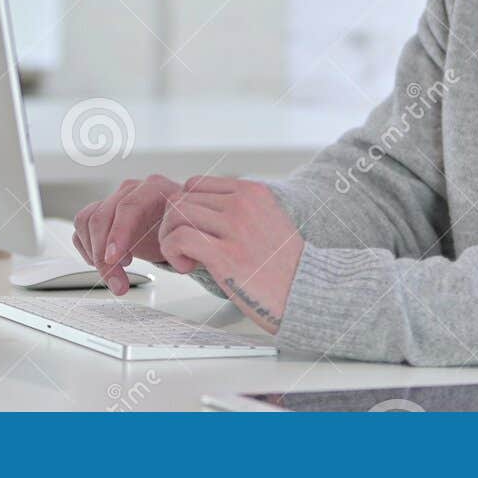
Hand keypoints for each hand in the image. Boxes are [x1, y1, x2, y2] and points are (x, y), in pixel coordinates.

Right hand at [72, 175, 182, 294]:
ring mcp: (114, 199)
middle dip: (104, 255)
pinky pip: (81, 227)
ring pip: (87, 221)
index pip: (128, 207)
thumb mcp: (188, 231)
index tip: (114, 260)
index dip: (118, 234)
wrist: (178, 223)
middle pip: (102, 217)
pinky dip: (87, 249)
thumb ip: (182, 239)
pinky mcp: (102, 212)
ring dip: (95, 254)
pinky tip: (105, 263)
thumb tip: (179, 259)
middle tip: (117, 282)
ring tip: (116, 275)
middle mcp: (131, 189)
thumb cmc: (183, 226)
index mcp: (155, 188)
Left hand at [158, 177, 304, 333]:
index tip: (195, 231)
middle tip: (185, 249)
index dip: (186, 208)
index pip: (196, 184)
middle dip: (173, 224)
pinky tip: (188, 267)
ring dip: (170, 238)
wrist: (306, 293)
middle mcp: (242, 204)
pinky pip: (179, 238)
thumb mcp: (266, 221)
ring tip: (186, 258)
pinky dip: (173, 252)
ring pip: (176, 214)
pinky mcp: (225, 255)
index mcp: (252, 192)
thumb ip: (237, 212)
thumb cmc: (284, 267)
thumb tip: (198, 214)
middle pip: (181, 198)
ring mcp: (234, 227)